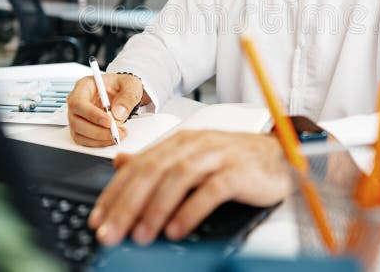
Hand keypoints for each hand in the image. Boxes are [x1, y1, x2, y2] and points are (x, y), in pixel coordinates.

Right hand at [67, 73, 144, 146]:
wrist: (123, 93)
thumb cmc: (122, 86)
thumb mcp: (130, 85)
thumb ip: (127, 97)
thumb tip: (118, 113)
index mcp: (84, 86)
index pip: (78, 102)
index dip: (91, 114)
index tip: (108, 121)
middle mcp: (77, 102)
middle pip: (76, 121)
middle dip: (97, 131)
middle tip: (115, 132)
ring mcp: (77, 116)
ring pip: (79, 133)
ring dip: (99, 139)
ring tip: (118, 135)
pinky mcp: (81, 128)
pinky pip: (84, 140)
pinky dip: (98, 142)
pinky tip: (112, 138)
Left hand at [87, 130, 291, 245]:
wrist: (281, 157)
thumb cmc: (235, 161)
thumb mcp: (192, 157)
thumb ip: (157, 160)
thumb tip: (120, 163)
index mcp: (180, 141)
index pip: (139, 165)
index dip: (115, 192)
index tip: (98, 219)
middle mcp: (196, 145)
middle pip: (154, 171)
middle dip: (128, 204)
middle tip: (111, 233)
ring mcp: (218, 156)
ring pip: (179, 178)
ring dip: (156, 209)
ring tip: (141, 236)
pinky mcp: (239, 171)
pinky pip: (211, 190)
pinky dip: (191, 210)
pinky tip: (177, 230)